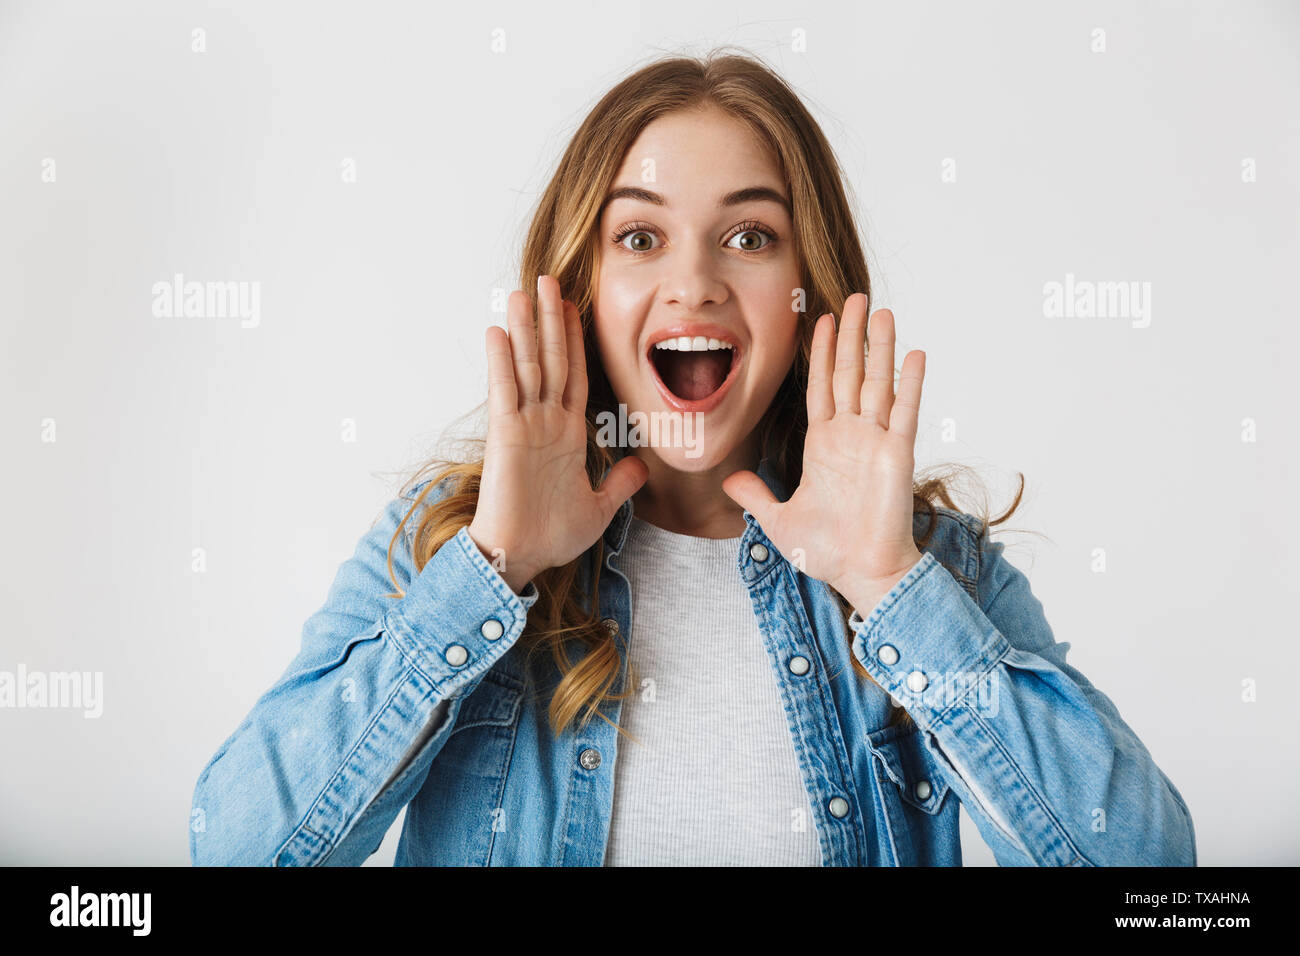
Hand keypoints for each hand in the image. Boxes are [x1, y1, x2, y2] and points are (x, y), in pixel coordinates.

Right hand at [467, 275, 647, 592]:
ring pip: (528, 366)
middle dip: (551, 319)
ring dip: (526, 327)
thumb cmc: (551, 535)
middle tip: (548, 279)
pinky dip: (502, 362)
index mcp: (567, 433)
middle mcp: (545, 421)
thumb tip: (641, 466)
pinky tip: (499, 332)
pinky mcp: (505, 436)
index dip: (576, 340)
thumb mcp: (600, 506)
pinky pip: (505, 392)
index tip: (575, 307)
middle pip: (552, 359)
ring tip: (522, 290)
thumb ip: (619, 483)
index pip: (575, 375)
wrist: (521, 558)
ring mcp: (524, 425)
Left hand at [722, 294, 925, 614]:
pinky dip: (910, 383)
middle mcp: (851, 436)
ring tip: (881, 310)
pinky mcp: (897, 454)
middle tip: (856, 297)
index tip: (822, 320)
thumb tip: (729, 481)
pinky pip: (905, 411)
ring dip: (880, 347)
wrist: (861, 574)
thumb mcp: (778, 520)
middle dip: (851, 335)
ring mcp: (876, 442)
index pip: (821, 386)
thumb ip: (756, 496)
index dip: (822, 353)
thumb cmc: (827, 551)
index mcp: (823, 445)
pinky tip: (913, 353)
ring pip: (877, 382)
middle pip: (850, 373)